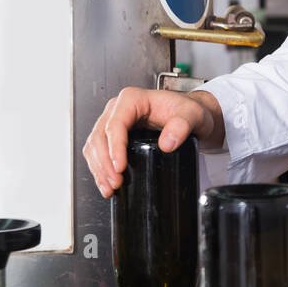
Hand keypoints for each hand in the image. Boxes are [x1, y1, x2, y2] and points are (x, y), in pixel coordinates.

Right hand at [82, 87, 224, 198]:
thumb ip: (182, 126)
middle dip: (104, 163)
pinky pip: (98, 152)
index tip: (120, 167)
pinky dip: (99, 169)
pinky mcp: (113, 136)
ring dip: (99, 169)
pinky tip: (106, 183)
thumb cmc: (188, 111)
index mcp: (132, 99)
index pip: (115, 123)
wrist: (190, 117)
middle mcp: (118, 109)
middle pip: (100, 136)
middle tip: (116, 182)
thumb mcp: (192, 115)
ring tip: (110, 188)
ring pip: (95, 146)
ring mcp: (113, 122)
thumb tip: (167, 144)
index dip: (114, 147)